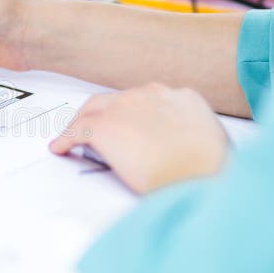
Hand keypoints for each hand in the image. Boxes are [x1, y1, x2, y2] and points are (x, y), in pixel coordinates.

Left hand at [49, 83, 228, 193]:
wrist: (201, 177)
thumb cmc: (213, 171)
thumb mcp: (212, 144)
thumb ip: (194, 137)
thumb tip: (186, 150)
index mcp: (181, 97)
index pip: (147, 101)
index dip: (132, 115)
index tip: (127, 126)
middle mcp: (152, 94)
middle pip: (116, 101)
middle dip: (103, 114)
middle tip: (93, 130)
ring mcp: (126, 107)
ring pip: (94, 111)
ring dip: (83, 124)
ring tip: (73, 138)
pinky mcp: (105, 126)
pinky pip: (77, 131)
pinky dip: (66, 139)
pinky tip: (60, 148)